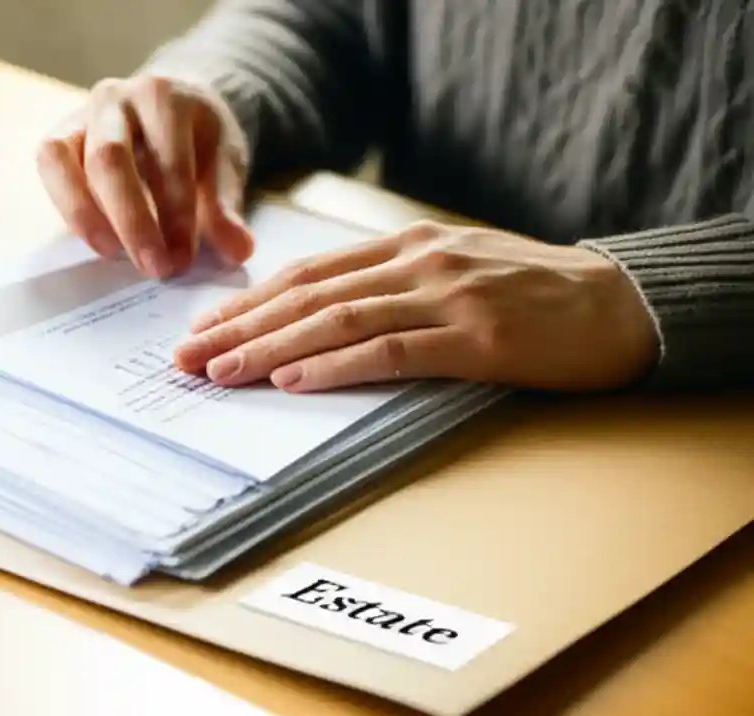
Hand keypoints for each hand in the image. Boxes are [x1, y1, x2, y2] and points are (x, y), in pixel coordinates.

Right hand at [36, 75, 253, 276]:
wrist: (173, 106)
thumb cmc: (197, 139)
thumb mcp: (224, 163)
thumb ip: (226, 205)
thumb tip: (238, 251)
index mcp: (164, 96)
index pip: (167, 159)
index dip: (175, 214)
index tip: (183, 259)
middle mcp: (115, 97)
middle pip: (109, 159)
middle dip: (131, 221)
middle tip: (155, 268)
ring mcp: (81, 115)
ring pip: (65, 160)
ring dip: (88, 216)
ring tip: (116, 256)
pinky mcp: (59, 136)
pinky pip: (50, 167)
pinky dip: (69, 207)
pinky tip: (98, 239)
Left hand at [173, 221, 659, 391]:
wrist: (619, 305)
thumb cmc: (530, 295)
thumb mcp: (452, 270)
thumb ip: (390, 283)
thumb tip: (317, 315)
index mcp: (406, 246)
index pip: (308, 273)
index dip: (249, 301)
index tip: (202, 327)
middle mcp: (417, 262)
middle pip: (309, 294)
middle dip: (240, 326)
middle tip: (186, 356)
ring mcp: (448, 297)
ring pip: (339, 320)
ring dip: (271, 347)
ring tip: (221, 370)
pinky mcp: (479, 339)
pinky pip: (393, 351)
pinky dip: (336, 365)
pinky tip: (294, 379)